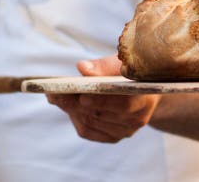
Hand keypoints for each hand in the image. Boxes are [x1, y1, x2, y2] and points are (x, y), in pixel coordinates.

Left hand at [46, 54, 160, 142]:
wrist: (142, 88)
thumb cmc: (129, 70)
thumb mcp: (122, 62)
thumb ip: (104, 66)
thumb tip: (83, 68)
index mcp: (145, 97)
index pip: (124, 104)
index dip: (102, 101)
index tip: (82, 95)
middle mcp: (137, 118)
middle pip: (101, 114)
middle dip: (75, 102)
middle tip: (53, 92)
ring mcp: (125, 130)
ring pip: (91, 122)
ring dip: (71, 109)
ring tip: (54, 96)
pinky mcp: (113, 136)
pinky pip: (88, 131)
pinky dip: (74, 118)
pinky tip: (66, 106)